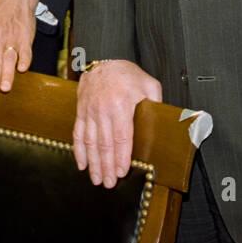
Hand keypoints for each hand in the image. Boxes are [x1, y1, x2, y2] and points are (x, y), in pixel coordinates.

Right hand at [73, 59, 161, 187]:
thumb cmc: (128, 74)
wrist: (104, 58)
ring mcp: (89, 110)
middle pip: (105, 144)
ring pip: (90, 142)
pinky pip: (78, 134)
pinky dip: (78, 151)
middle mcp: (103, 109)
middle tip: (108, 184)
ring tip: (96, 179)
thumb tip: (163, 124)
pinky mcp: (81, 110)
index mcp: (121, 104)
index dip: (121, 157)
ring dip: (93, 163)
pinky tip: (81, 164)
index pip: (121, 137)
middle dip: (106, 167)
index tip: (122, 172)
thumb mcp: (149, 85)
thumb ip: (156, 104)